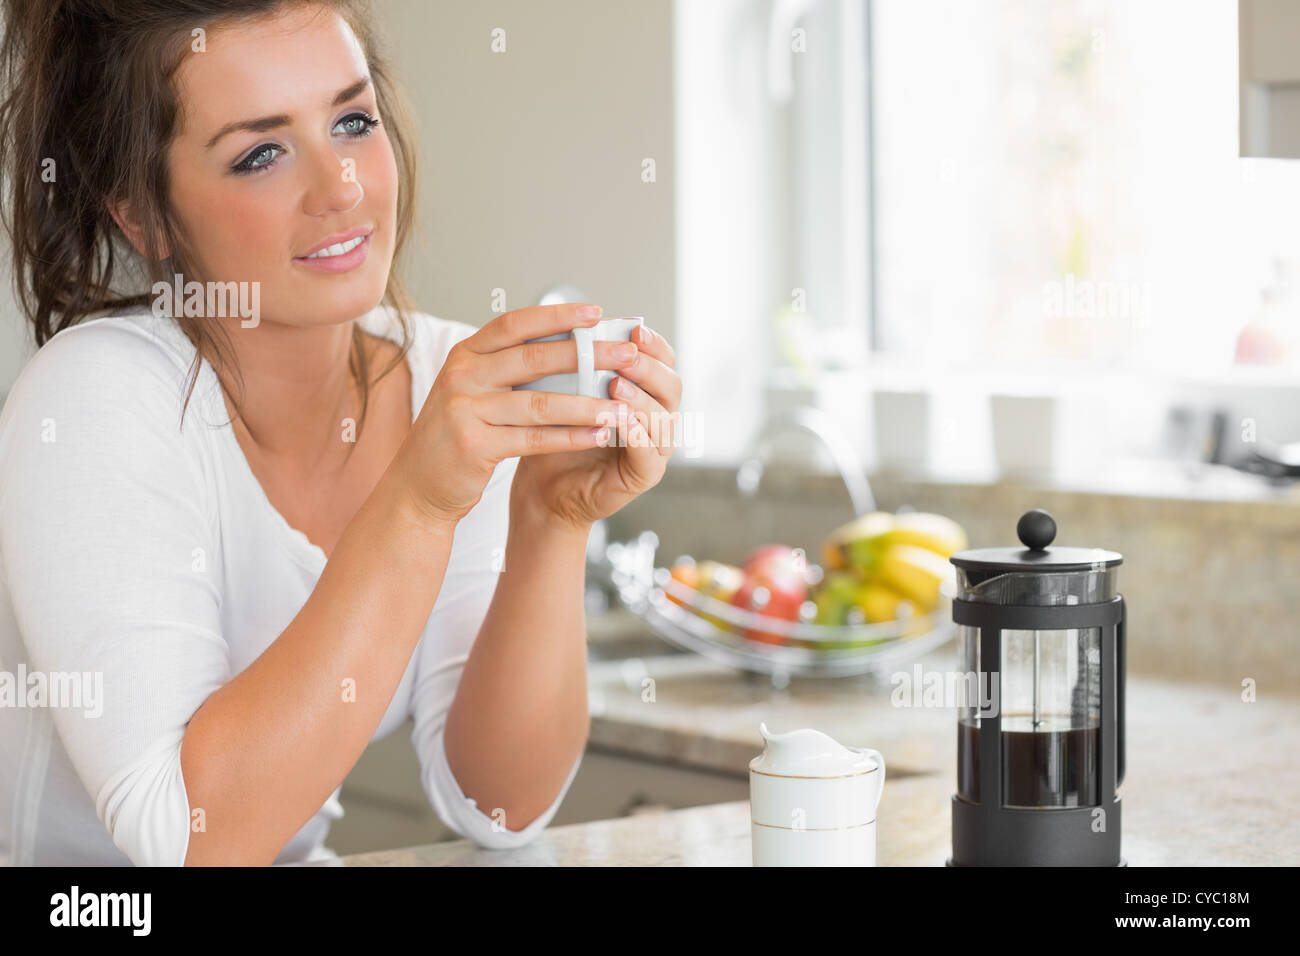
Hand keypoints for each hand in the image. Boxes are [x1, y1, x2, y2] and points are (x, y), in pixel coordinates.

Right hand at [390, 303, 628, 525]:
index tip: (596, 313)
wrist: (418, 485)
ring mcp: (465, 411)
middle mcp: (462, 376)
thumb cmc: (458, 434)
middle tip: (626, 354)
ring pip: (541, 403)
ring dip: (588, 405)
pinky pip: (535, 439)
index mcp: (465, 355)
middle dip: (587, 355)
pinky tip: (600, 435)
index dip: (557, 316)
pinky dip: (571, 437)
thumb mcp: (475, 390)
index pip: (516, 324)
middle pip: (534, 358)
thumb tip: (568, 343)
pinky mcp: (475, 446)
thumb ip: (508, 366)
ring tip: (624, 407)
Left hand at [511, 318, 680, 531]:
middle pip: (672, 386)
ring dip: (642, 400)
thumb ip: (579, 363)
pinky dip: (638, 436)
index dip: (654, 344)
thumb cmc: (555, 434)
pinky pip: (650, 453)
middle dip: (650, 368)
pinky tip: (621, 421)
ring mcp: (655, 448)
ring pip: (664, 419)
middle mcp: (657, 418)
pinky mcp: (645, 475)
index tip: (633, 329)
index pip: (663, 361)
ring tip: (617, 387)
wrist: (542, 486)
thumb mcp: (565, 391)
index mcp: (644, 392)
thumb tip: (575, 322)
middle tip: (627, 355)